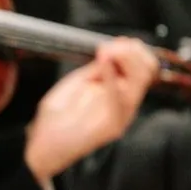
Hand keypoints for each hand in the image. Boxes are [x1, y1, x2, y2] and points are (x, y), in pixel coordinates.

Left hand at [24, 38, 159, 183]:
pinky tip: (102, 65)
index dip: (134, 49)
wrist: (43, 149)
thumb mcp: (75, 85)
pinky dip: (112, 77)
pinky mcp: (113, 126)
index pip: (142, 66)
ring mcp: (122, 114)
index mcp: (118, 91)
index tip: (117, 40)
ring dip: (125, 60)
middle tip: (111, 46)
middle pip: (147, 70)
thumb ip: (94, 71)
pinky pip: (120, 99)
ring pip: (140, 81)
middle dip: (133, 52)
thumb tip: (110, 50)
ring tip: (106, 52)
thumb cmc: (56, 119)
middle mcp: (125, 102)